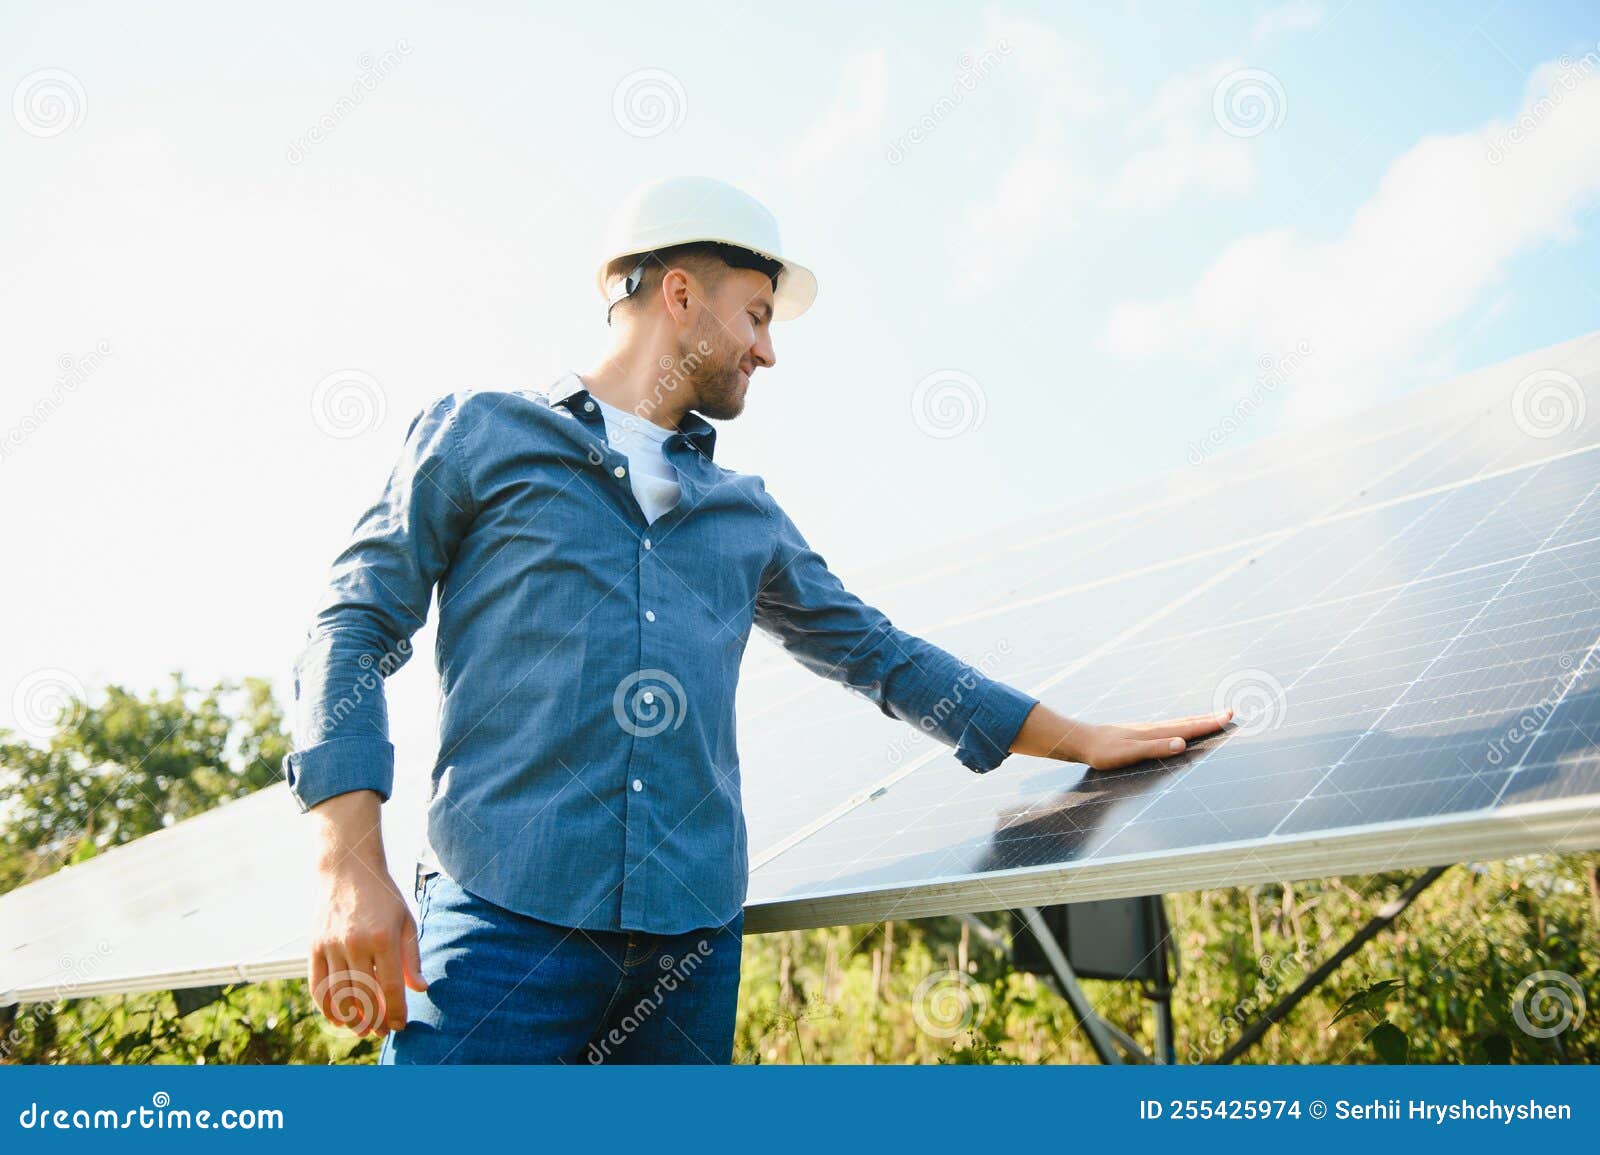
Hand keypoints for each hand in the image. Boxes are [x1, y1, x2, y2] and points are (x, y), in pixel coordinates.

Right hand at [307, 791, 427, 1036]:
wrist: (348, 870)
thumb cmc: (384, 898)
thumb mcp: (406, 922)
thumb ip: (412, 958)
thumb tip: (420, 990)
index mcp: (383, 938)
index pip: (391, 987)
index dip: (395, 1012)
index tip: (399, 1026)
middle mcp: (355, 944)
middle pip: (363, 996)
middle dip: (372, 1021)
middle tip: (379, 1033)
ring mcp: (331, 946)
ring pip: (338, 995)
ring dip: (349, 1018)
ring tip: (361, 1029)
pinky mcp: (314, 947)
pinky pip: (317, 986)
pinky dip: (325, 1007)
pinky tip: (337, 1017)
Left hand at [1073, 710, 1233, 770]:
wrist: (1082, 741)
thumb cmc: (1104, 751)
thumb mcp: (1129, 753)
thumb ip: (1155, 748)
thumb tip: (1182, 744)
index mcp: (1155, 733)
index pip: (1188, 728)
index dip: (1208, 724)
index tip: (1227, 716)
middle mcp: (1154, 728)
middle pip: (1187, 722)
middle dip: (1208, 720)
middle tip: (1229, 714)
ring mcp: (1147, 729)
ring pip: (1178, 723)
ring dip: (1197, 721)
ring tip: (1212, 719)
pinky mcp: (1141, 733)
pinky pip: (1169, 728)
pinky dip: (1182, 726)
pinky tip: (1181, 729)